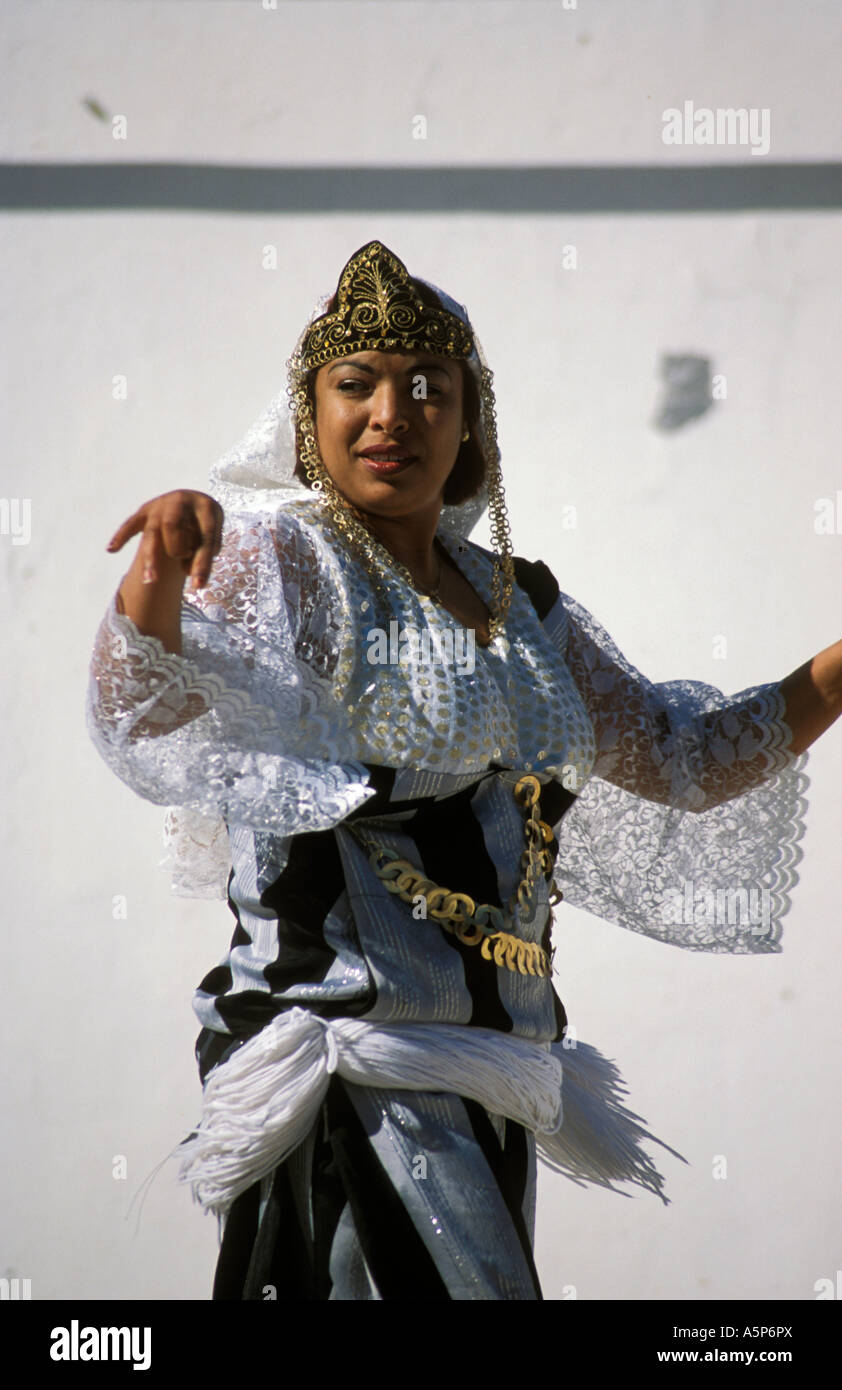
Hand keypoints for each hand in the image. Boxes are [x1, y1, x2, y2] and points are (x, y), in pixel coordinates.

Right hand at [106, 490, 224, 590]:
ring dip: (151, 557)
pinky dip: (121, 536)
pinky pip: (131, 524)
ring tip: (149, 580)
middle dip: (176, 549)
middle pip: (173, 526)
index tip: (198, 586)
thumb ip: (204, 556)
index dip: (202, 563)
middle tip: (182, 558)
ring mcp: (161, 505)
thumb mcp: (213, 536)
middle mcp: (181, 502)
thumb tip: (194, 580)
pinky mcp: (145, 510)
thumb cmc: (205, 524)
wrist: (192, 500)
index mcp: (206, 507)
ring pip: (152, 532)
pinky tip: (111, 549)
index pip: (204, 537)